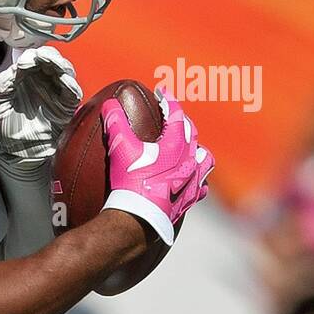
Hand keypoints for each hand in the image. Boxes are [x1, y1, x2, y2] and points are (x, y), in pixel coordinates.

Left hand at [0, 46, 83, 165]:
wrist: (14, 152)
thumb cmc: (4, 126)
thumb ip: (4, 84)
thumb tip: (14, 68)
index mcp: (24, 76)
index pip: (32, 59)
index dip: (30, 56)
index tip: (24, 61)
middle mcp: (42, 80)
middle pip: (51, 60)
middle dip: (47, 56)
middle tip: (40, 57)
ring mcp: (56, 92)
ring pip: (64, 71)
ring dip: (60, 65)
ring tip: (52, 63)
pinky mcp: (66, 106)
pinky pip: (73, 92)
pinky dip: (70, 84)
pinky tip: (65, 79)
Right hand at [101, 91, 213, 244]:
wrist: (138, 220)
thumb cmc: (130, 183)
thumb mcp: (120, 150)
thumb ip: (116, 124)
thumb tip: (109, 106)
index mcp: (175, 145)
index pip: (176, 115)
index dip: (168, 102)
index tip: (162, 93)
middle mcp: (189, 161)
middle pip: (192, 135)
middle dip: (183, 123)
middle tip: (174, 118)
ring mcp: (192, 182)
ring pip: (204, 160)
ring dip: (197, 151)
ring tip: (191, 149)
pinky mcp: (189, 201)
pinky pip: (200, 188)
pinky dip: (197, 181)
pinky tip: (192, 183)